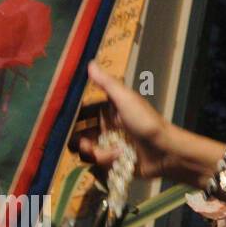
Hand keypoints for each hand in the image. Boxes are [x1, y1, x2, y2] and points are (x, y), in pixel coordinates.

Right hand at [72, 60, 173, 180]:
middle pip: (76, 134)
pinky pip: (95, 164)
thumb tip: (89, 62)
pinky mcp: (111, 163)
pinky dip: (105, 161)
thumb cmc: (146, 122)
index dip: (69, 117)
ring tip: (107, 152)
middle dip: (76, 140)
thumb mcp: (126, 99)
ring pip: (83, 151)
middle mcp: (105, 128)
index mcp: (108, 111)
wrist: (165, 151)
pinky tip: (118, 157)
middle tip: (85, 143)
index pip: (80, 112)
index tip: (60, 121)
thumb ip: (107, 83)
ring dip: (92, 152)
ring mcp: (107, 146)